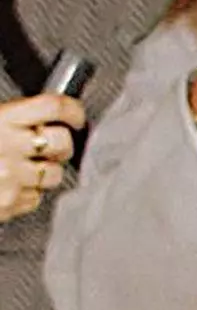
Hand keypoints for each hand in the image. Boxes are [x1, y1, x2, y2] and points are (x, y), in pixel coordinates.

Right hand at [0, 93, 84, 222]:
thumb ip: (9, 119)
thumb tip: (41, 116)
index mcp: (1, 119)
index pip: (53, 106)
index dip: (72, 110)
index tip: (76, 116)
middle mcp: (10, 147)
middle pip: (62, 142)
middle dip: (63, 144)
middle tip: (53, 145)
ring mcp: (12, 178)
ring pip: (54, 174)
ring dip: (46, 171)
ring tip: (25, 168)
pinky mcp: (11, 203)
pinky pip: (36, 198)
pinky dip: (28, 192)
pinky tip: (10, 185)